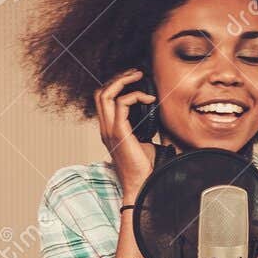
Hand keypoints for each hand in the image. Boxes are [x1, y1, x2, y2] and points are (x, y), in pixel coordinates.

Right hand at [95, 68, 157, 203]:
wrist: (142, 184)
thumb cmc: (145, 166)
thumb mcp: (145, 139)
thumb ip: (145, 124)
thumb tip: (158, 110)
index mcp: (109, 129)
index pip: (103, 99)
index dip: (116, 85)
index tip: (135, 79)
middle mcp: (105, 128)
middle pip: (100, 92)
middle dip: (118, 78)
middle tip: (136, 73)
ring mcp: (109, 130)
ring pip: (105, 94)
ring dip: (123, 81)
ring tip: (139, 77)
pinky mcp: (119, 133)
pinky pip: (121, 104)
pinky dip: (135, 96)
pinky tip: (149, 99)